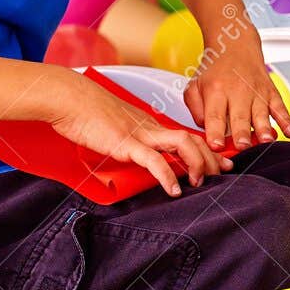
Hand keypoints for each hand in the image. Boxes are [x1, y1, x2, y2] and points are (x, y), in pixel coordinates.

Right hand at [48, 69, 229, 196]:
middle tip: (221, 174)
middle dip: (211, 158)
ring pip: (182, 144)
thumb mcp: (114, 130)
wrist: (69, 99)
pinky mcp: (126, 142)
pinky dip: (167, 175)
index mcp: (149, 126)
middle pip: (192, 139)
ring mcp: (140, 134)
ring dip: (197, 163)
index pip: (187, 136)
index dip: (207, 150)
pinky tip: (173, 190)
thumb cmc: (86, 114)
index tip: (221, 163)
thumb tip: (134, 158)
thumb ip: (128, 143)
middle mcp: (151, 128)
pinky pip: (153, 160)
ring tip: (200, 183)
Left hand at [183, 29, 289, 151]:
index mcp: (215, 91)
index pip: (214, 115)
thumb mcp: (194, 87)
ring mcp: (256, 92)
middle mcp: (237, 91)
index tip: (216, 146)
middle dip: (242, 132)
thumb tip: (208, 132)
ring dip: (265, 128)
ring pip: (262, 113)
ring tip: (266, 141)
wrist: (235, 46)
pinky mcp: (271, 93)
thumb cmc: (214, 71)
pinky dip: (287, 121)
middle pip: (240, 116)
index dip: (215, 131)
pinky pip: (280, 108)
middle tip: (243, 146)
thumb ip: (196, 111)